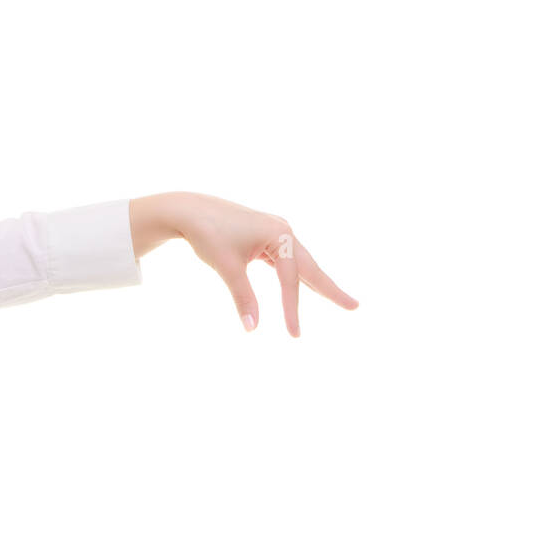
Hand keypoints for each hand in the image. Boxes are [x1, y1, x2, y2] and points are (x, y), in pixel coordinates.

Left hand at [138, 191, 358, 337]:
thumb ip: (243, 298)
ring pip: (299, 264)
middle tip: (355, 307)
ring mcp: (276, 231)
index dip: (292, 309)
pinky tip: (297, 287)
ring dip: (315, 282)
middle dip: (331, 289)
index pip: (291, 279)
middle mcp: (283, 230)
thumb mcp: (227, 268)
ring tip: (336, 298)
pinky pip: (286, 261)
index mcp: (278, 234)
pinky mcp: (266, 234)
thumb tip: (252, 330)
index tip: (294, 335)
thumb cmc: (208, 234)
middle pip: (310, 267)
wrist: (190, 210)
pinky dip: (294, 276)